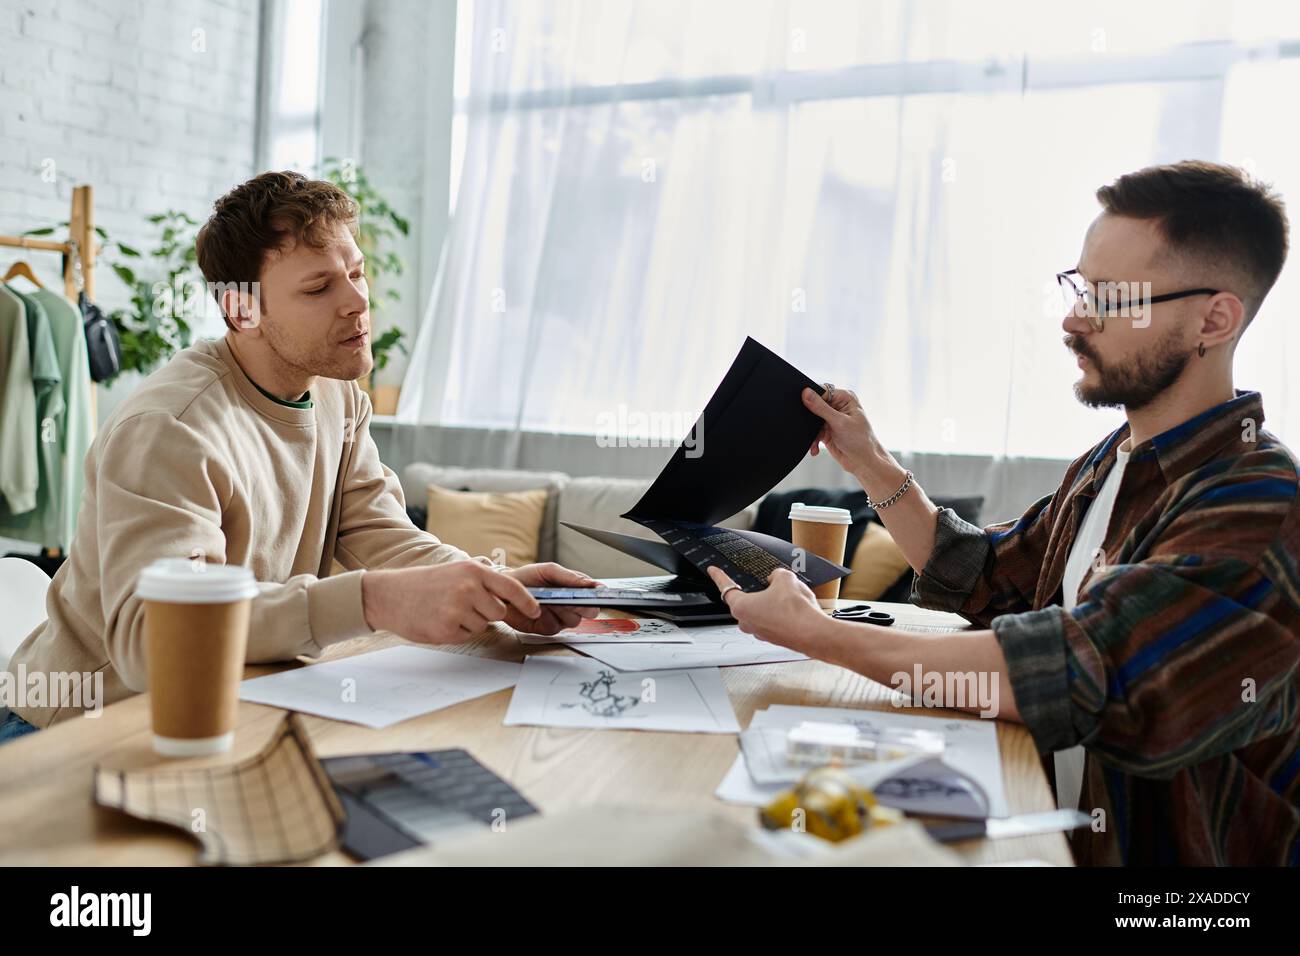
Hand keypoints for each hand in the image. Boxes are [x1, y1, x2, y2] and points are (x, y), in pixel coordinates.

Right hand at [361, 560, 545, 643]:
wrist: (389, 594)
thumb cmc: (423, 584)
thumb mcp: (455, 571)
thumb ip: (482, 581)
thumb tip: (509, 596)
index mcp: (472, 571)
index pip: (511, 587)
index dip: (527, 601)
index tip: (535, 610)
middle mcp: (468, 588)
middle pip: (498, 612)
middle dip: (486, 613)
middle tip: (462, 606)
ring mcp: (458, 609)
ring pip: (482, 625)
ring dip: (469, 623)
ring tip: (446, 610)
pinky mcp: (447, 629)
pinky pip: (465, 636)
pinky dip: (455, 632)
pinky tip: (438, 620)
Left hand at [501, 562, 601, 634]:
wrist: (505, 590)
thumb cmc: (528, 578)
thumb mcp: (549, 571)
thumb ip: (569, 577)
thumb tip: (590, 583)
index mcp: (574, 589)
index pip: (594, 595)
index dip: (599, 595)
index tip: (599, 594)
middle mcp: (571, 605)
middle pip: (589, 612)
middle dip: (583, 606)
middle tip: (575, 600)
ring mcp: (560, 618)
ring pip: (573, 621)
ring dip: (563, 611)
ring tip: (551, 601)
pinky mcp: (547, 628)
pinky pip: (554, 628)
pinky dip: (547, 619)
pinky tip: (539, 611)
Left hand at [707, 566, 827, 654]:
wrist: (814, 633)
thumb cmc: (796, 611)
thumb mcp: (785, 579)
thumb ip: (775, 575)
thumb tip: (775, 578)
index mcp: (742, 606)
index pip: (726, 587)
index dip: (719, 576)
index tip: (713, 571)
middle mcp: (747, 622)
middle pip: (745, 601)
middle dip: (756, 590)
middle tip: (770, 583)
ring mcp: (760, 632)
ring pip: (761, 611)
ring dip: (771, 603)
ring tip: (789, 596)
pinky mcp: (774, 638)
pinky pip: (773, 621)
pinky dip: (781, 613)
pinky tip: (794, 608)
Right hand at [803, 386, 887, 481]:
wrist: (864, 462)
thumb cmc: (860, 441)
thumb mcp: (839, 422)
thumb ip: (821, 408)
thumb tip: (806, 393)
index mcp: (845, 398)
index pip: (822, 391)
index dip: (811, 397)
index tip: (804, 406)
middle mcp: (838, 407)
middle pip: (815, 405)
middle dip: (810, 418)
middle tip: (809, 428)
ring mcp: (832, 419)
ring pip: (812, 421)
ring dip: (811, 432)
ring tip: (814, 442)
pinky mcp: (827, 431)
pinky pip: (813, 432)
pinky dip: (812, 440)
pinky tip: (815, 449)